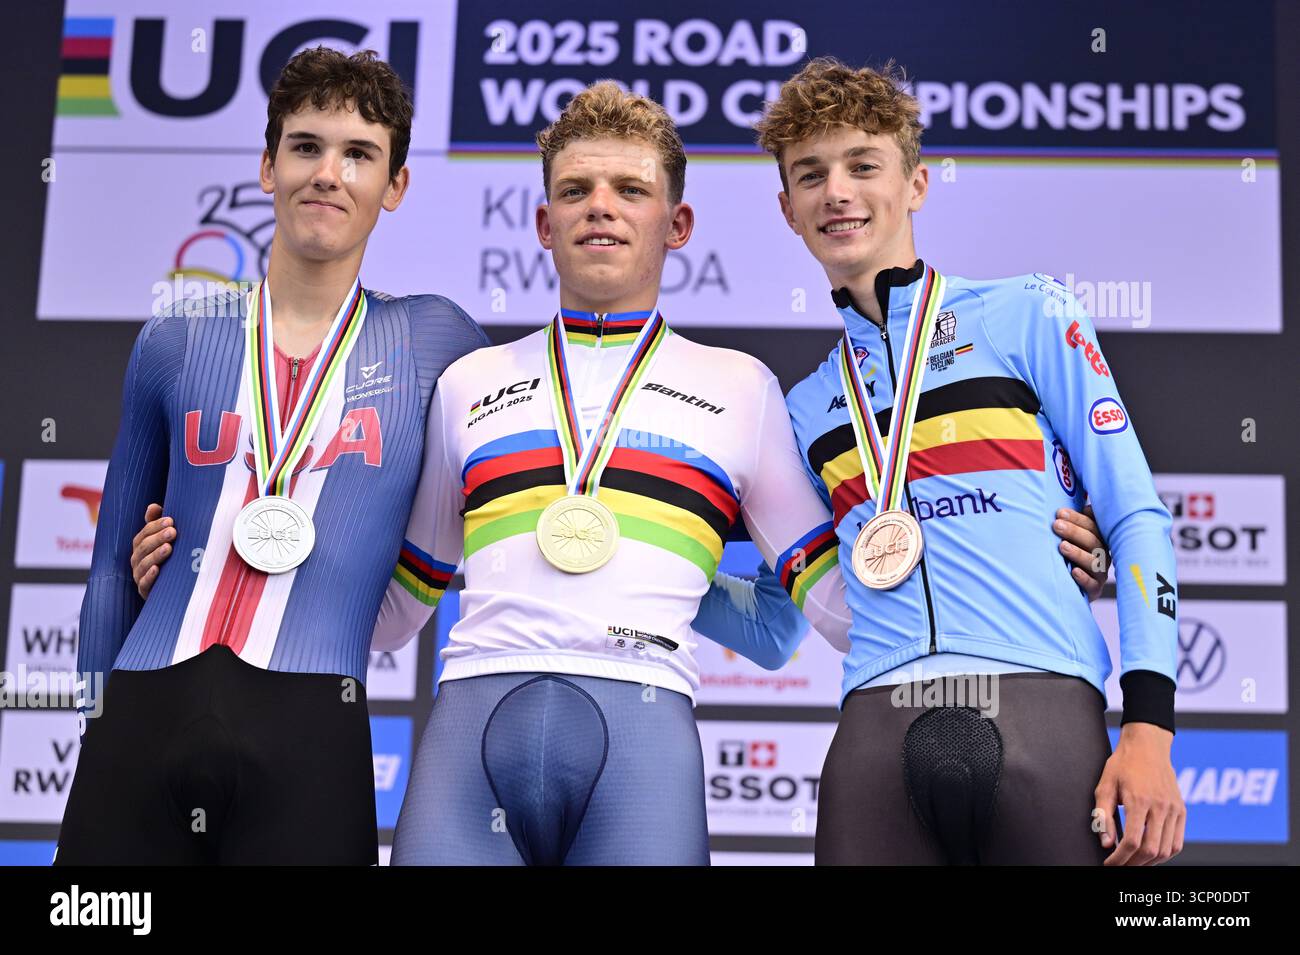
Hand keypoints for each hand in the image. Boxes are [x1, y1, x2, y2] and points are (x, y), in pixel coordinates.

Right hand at [131, 503, 175, 598]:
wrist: (169, 588)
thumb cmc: (168, 558)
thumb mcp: (164, 539)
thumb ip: (157, 523)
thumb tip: (153, 506)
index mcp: (140, 546)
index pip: (144, 533)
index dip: (156, 526)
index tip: (171, 520)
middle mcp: (137, 559)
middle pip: (144, 547)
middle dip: (158, 538)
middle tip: (174, 532)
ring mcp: (139, 575)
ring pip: (144, 564)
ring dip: (156, 555)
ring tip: (169, 548)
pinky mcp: (144, 590)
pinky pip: (144, 583)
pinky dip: (149, 576)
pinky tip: (157, 569)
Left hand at [1054, 504, 1108, 600]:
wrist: (1072, 587)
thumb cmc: (1071, 554)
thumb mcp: (1074, 537)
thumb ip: (1076, 523)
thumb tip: (1073, 506)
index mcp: (1099, 539)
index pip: (1091, 526)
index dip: (1076, 519)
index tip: (1059, 513)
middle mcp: (1102, 554)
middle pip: (1092, 541)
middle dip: (1074, 532)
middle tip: (1056, 525)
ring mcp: (1100, 572)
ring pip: (1092, 562)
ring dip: (1077, 553)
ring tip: (1062, 546)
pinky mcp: (1095, 589)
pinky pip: (1092, 584)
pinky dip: (1083, 578)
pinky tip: (1073, 571)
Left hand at [1094, 722, 1184, 865]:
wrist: (1148, 746)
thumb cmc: (1123, 764)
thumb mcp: (1105, 785)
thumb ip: (1104, 816)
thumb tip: (1106, 843)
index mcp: (1140, 800)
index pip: (1132, 841)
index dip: (1120, 858)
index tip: (1109, 864)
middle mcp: (1161, 807)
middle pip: (1151, 850)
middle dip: (1133, 864)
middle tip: (1119, 866)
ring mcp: (1174, 809)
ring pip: (1166, 850)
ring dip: (1149, 863)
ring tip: (1133, 863)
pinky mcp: (1182, 810)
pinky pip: (1177, 842)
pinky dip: (1165, 854)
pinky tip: (1150, 855)